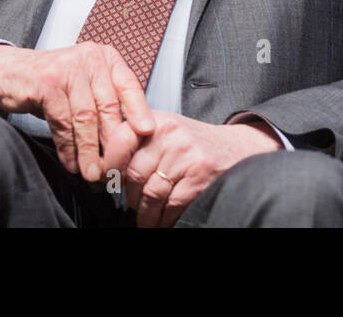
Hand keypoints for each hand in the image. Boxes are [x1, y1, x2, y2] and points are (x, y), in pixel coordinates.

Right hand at [0, 43, 153, 181]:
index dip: (139, 111)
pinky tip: (71, 162)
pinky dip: (68, 147)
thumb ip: (106, 103)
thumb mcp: (85, 86)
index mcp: (105, 57)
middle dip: (112, 143)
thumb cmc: (53, 83)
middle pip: (109, 107)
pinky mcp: (47, 83)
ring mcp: (68, 68)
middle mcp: (90, 57)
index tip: (147, 133)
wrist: (9, 72)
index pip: (129, 86)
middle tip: (114, 169)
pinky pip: (63, 123)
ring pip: (86, 118)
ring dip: (89, 151)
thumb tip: (131, 139)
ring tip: (92, 173)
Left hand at [100, 109, 281, 226]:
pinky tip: (164, 221)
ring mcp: (186, 155)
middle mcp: (170, 134)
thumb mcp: (166, 132)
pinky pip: (171, 205)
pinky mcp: (199, 175)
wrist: (237, 149)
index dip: (110, 165)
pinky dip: (164, 219)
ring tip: (147, 220)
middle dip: (131, 198)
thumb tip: (104, 171)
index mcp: (157, 121)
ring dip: (146, 215)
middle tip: (134, 206)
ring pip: (151, 194)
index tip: (106, 181)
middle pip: (134, 174)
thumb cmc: (194, 146)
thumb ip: (138, 144)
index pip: (121, 139)